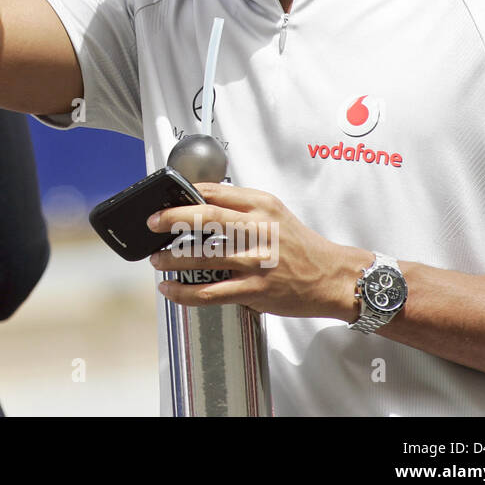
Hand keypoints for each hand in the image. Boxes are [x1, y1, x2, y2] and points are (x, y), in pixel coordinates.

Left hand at [145, 182, 372, 319]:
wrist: (332, 277)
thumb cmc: (300, 245)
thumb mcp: (274, 213)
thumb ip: (241, 206)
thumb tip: (198, 202)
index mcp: (262, 206)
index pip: (216, 192)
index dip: (186, 194)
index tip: (165, 199)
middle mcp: (259, 230)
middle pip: (205, 218)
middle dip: (171, 219)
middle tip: (152, 222)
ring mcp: (256, 261)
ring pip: (203, 257)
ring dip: (172, 258)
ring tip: (156, 260)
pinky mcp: (255, 290)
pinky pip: (211, 292)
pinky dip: (184, 292)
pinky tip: (170, 289)